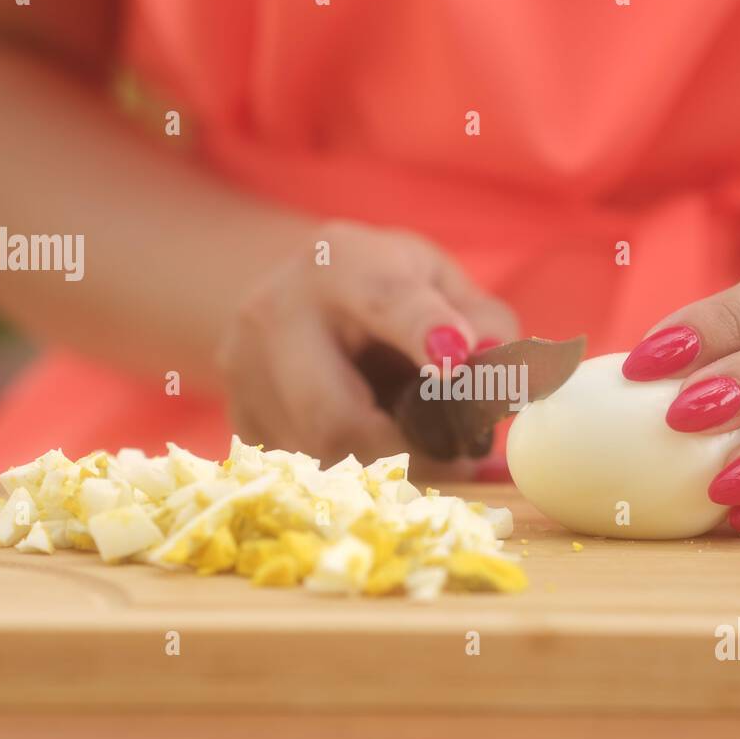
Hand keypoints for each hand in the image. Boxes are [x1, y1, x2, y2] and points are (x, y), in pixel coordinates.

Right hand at [217, 220, 517, 473]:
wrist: (295, 298)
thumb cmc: (384, 291)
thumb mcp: (439, 283)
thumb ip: (483, 320)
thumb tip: (500, 366)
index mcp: (340, 263)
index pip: (383, 298)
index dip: (421, 330)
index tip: (457, 358)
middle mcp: (276, 311)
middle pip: (333, 413)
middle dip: (404, 452)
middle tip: (457, 461)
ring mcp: (244, 371)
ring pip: (319, 458)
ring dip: (383, 469)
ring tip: (417, 447)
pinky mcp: (239, 419)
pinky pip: (302, 472)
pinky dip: (351, 475)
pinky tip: (370, 448)